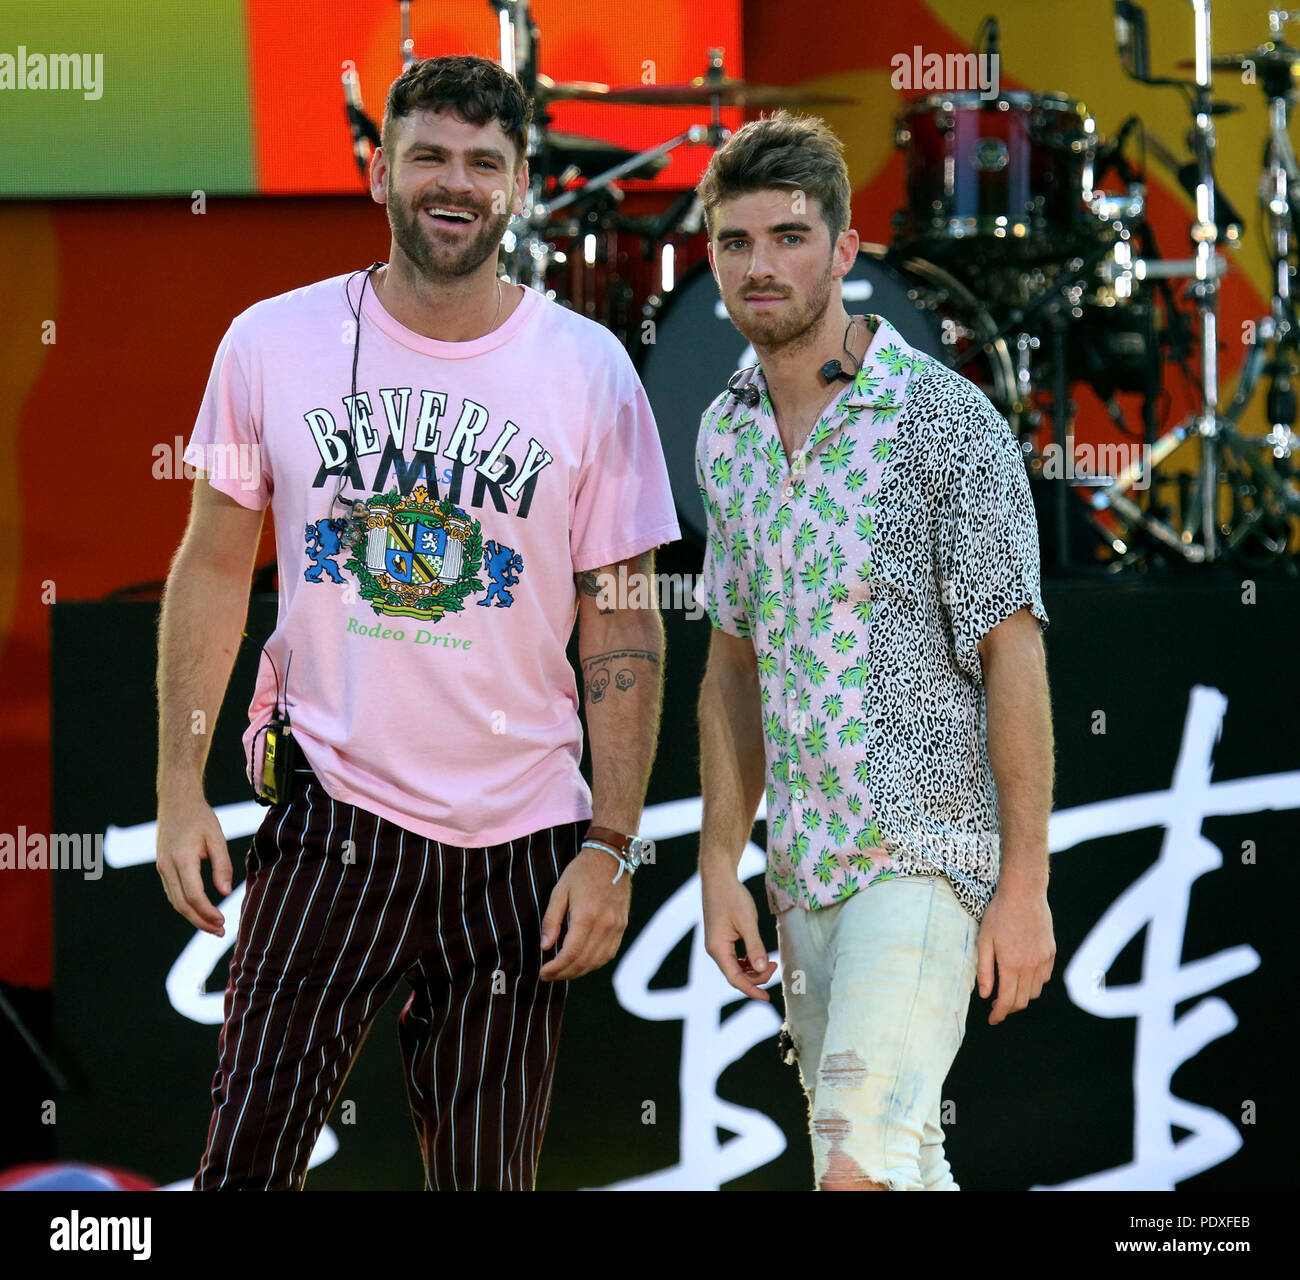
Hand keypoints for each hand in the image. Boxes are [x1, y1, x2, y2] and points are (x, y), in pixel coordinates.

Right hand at [156, 795, 232, 936]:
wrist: (176, 800)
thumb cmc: (200, 817)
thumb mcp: (216, 838)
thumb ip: (222, 865)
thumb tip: (225, 892)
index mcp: (182, 860)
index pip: (193, 896)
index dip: (208, 913)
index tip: (223, 921)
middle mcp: (167, 867)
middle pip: (181, 904)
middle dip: (200, 921)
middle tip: (220, 931)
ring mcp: (162, 867)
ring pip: (175, 901)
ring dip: (193, 916)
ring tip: (213, 925)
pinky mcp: (162, 866)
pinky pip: (172, 892)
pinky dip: (185, 905)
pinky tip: (200, 909)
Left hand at [539, 847, 631, 980]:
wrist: (611, 857)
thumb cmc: (582, 872)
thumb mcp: (559, 891)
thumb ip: (551, 920)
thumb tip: (545, 946)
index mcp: (586, 916)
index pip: (570, 954)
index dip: (556, 968)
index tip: (543, 972)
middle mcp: (604, 925)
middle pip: (584, 962)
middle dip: (564, 973)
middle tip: (549, 975)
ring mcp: (616, 927)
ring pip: (598, 961)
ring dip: (579, 972)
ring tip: (563, 972)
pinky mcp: (622, 926)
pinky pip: (609, 953)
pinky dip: (595, 963)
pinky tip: (582, 963)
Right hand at [702, 867, 777, 1000]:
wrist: (718, 877)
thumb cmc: (731, 896)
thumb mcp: (747, 921)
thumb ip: (754, 947)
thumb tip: (762, 969)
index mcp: (718, 948)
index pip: (735, 979)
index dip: (752, 990)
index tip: (767, 998)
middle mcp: (715, 950)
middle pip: (736, 975)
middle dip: (756, 977)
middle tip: (774, 965)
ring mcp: (717, 944)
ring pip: (735, 968)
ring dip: (752, 969)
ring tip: (770, 961)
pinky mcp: (721, 938)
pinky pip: (734, 958)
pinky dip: (747, 961)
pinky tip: (758, 955)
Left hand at [977, 880, 1054, 1024]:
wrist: (1024, 894)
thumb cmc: (999, 915)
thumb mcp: (984, 940)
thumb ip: (984, 970)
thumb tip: (985, 995)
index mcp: (1011, 965)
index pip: (1007, 1001)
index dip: (999, 1014)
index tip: (992, 1020)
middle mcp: (1030, 966)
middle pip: (1023, 1000)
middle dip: (1009, 1008)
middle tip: (997, 1005)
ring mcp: (1043, 959)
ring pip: (1035, 991)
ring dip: (1022, 996)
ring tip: (1009, 989)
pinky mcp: (1051, 952)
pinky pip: (1044, 977)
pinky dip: (1034, 983)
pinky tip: (1023, 975)